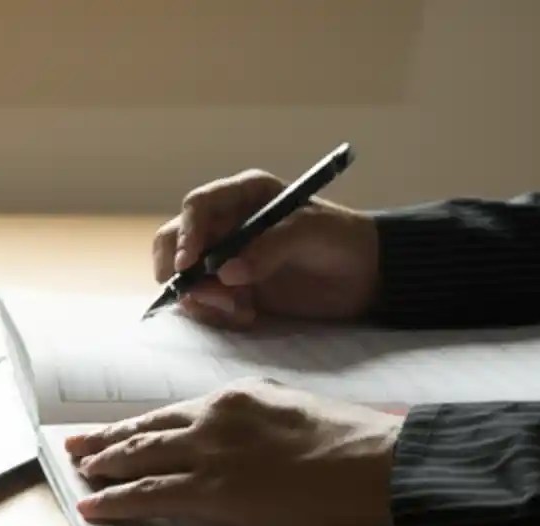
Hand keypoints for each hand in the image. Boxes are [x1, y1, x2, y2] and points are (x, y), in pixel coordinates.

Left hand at [64, 378, 403, 525]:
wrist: (382, 466)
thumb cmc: (361, 446)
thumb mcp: (304, 412)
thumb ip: (268, 421)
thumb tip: (259, 438)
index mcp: (241, 396)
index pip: (177, 411)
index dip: (144, 423)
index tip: (123, 429)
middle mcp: (216, 417)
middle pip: (148, 428)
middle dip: (108, 438)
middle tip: (77, 444)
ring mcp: (210, 452)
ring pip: (140, 456)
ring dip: (103, 465)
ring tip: (78, 470)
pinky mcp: (211, 491)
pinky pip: (148, 494)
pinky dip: (115, 500)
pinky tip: (93, 506)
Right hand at [153, 170, 379, 328]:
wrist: (365, 278)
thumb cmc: (341, 240)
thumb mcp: (310, 233)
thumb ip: (269, 248)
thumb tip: (226, 273)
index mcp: (242, 196)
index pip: (197, 206)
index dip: (186, 233)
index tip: (189, 265)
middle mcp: (225, 225)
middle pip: (174, 241)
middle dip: (181, 271)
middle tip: (203, 295)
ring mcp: (224, 259)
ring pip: (184, 276)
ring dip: (201, 297)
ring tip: (239, 309)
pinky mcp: (230, 290)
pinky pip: (203, 302)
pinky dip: (216, 313)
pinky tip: (248, 315)